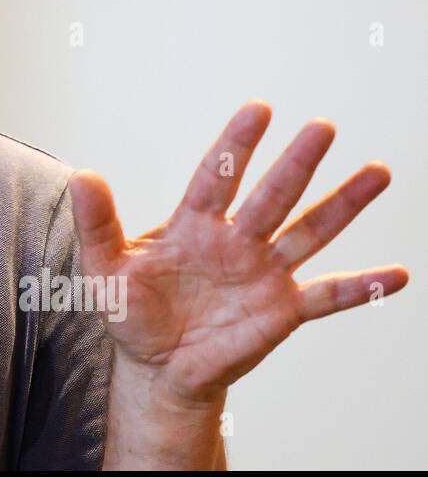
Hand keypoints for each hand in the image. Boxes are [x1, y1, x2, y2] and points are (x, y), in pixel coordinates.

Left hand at [68, 101, 407, 406]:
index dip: (236, 146)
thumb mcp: (104, 270)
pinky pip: (329, 296)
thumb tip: (82, 175)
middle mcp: (236, 240)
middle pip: (272, 195)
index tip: (259, 109)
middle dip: (297, 162)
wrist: (156, 367)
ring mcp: (263, 273)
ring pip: (309, 232)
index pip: (216, 176)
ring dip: (343, 205)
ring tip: (378, 173)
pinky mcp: (283, 310)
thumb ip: (97, 224)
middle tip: (323, 127)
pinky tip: (397, 275)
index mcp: (193, 224)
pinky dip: (362, 288)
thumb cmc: (132, 312)